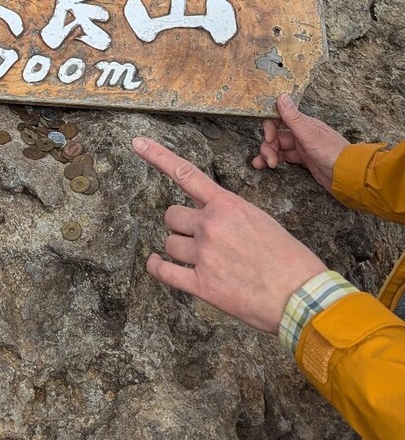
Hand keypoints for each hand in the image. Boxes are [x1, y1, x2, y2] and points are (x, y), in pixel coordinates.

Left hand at [133, 135, 325, 333]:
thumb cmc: (288, 258)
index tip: (137, 143)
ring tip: (204, 261)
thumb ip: (228, 213)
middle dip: (181, 225)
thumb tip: (209, 215)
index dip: (158, 156)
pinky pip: (164, 272)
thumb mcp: (259, 219)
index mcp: (227, 205)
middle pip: (172, 215)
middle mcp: (210, 225)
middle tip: (200, 238)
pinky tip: (157, 264)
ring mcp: (204, 255)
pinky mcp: (202, 285)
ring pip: (169, 243)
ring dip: (178, 250)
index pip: (186, 173)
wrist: (302, 295)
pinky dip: (157, 267)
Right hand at [252, 93, 348, 192]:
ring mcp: (303, 147)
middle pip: (277, 135)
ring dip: (268, 154)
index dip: (270, 126)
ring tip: (263, 165)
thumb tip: (281, 96)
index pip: (279, 117)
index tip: (268, 137)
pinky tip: (268, 166)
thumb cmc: (333, 153)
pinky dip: (275, 160)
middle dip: (268, 146)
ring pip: (279, 147)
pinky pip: (285, 157)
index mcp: (304, 123)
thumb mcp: (310, 136)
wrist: (349, 176)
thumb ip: (293, 118)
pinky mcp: (304, 160)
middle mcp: (302, 133)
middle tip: (268, 159)